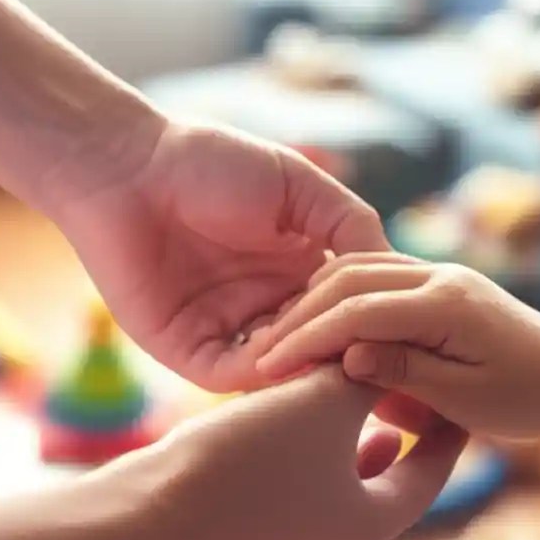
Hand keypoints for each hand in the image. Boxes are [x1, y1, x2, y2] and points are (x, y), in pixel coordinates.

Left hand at [47, 111, 387, 391]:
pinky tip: (285, 360)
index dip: (376, 322)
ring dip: (307, 370)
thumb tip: (401, 274)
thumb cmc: (212, 162)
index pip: (349, 313)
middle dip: (348, 358)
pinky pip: (231, 377)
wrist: (128, 166)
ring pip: (281, 373)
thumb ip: (352, 228)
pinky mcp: (186, 351)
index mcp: (300, 272)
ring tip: (338, 365)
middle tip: (382, 364)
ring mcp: (229, 333)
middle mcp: (270, 309)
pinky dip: (261, 375)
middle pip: (321, 351)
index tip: (411, 331)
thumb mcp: (301, 187)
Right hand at [92, 366, 467, 539]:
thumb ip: (363, 371)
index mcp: (372, 526)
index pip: (431, 471)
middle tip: (399, 393)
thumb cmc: (244, 460)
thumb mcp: (318, 401)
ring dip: (341, 451)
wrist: (142, 525)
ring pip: (331, 499)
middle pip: (383, 489)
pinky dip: (297, 471)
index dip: (444, 424)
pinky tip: (277, 438)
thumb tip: (382, 346)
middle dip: (391, 434)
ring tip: (347, 410)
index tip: (451, 392)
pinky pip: (288, 511)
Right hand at [256, 255, 539, 438]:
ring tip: (281, 342)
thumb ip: (404, 374)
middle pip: (346, 279)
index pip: (354, 312)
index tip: (264, 369)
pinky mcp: (439, 283)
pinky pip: (376, 278)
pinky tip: (319, 329)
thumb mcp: (466, 399)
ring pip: (356, 269)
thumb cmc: (531, 399)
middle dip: (299, 316)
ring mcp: (439, 273)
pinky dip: (340, 298)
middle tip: (261, 355)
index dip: (304, 339)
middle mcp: (439, 276)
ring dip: (314, 302)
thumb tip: (345, 354)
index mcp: (444, 304)